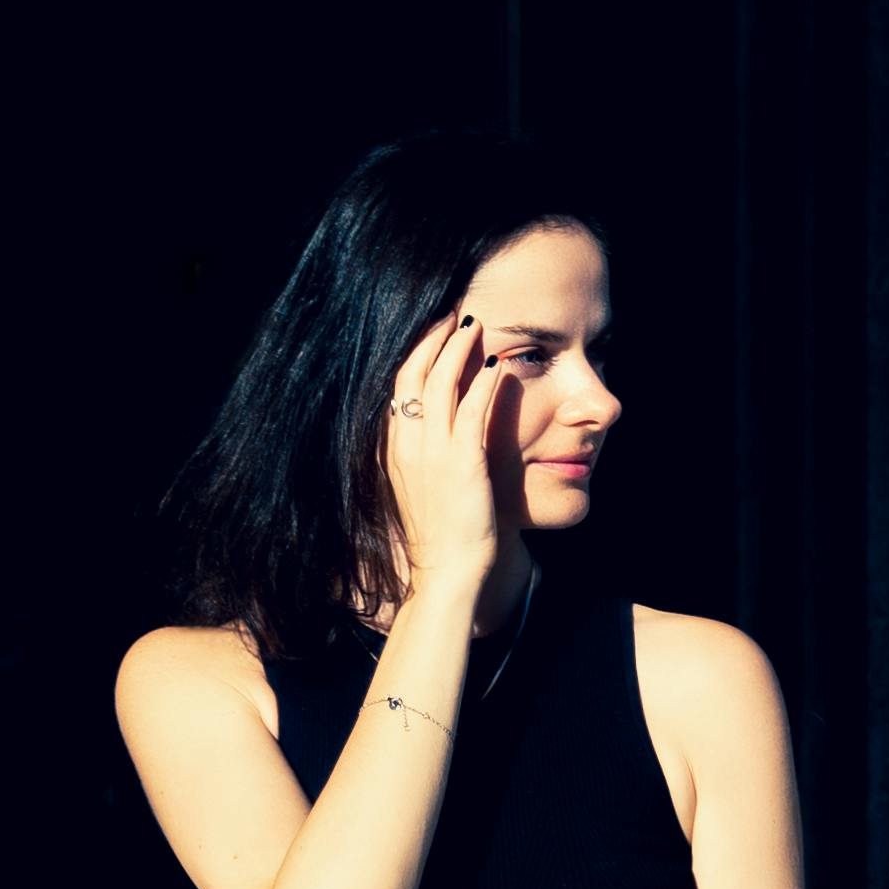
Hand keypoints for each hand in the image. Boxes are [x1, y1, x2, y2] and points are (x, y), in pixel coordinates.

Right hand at [381, 308, 516, 598]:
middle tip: (452, 316)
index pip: (396, 389)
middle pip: (411, 376)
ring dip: (458, 351)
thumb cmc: (438, 535)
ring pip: (439, 385)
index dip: (413, 355)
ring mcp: (431, 454)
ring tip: (474, 327)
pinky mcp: (461, 465)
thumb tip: (432, 427)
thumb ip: (421, 454)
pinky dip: (483, 384)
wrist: (446, 573)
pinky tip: (497, 367)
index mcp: (392, 451)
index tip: (431, 333)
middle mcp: (406, 447)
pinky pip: (471, 412)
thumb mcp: (418, 488)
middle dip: (431, 340)